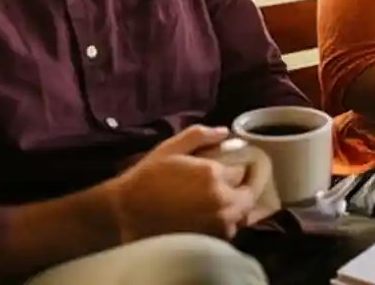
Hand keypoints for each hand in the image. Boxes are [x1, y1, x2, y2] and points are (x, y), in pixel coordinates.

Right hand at [106, 125, 257, 242]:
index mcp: (214, 174)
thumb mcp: (171, 148)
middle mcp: (222, 200)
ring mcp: (218, 224)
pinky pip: (229, 231)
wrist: (127, 213)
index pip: (242, 170)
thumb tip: (225, 132)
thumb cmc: (147, 177)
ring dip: (234, 208)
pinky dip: (224, 224)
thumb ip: (200, 136)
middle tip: (225, 187)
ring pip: (240, 215)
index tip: (226, 168)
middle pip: (247, 196)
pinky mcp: (211, 241)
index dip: (235, 168)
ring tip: (216, 203)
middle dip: (240, 189)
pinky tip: (208, 218)